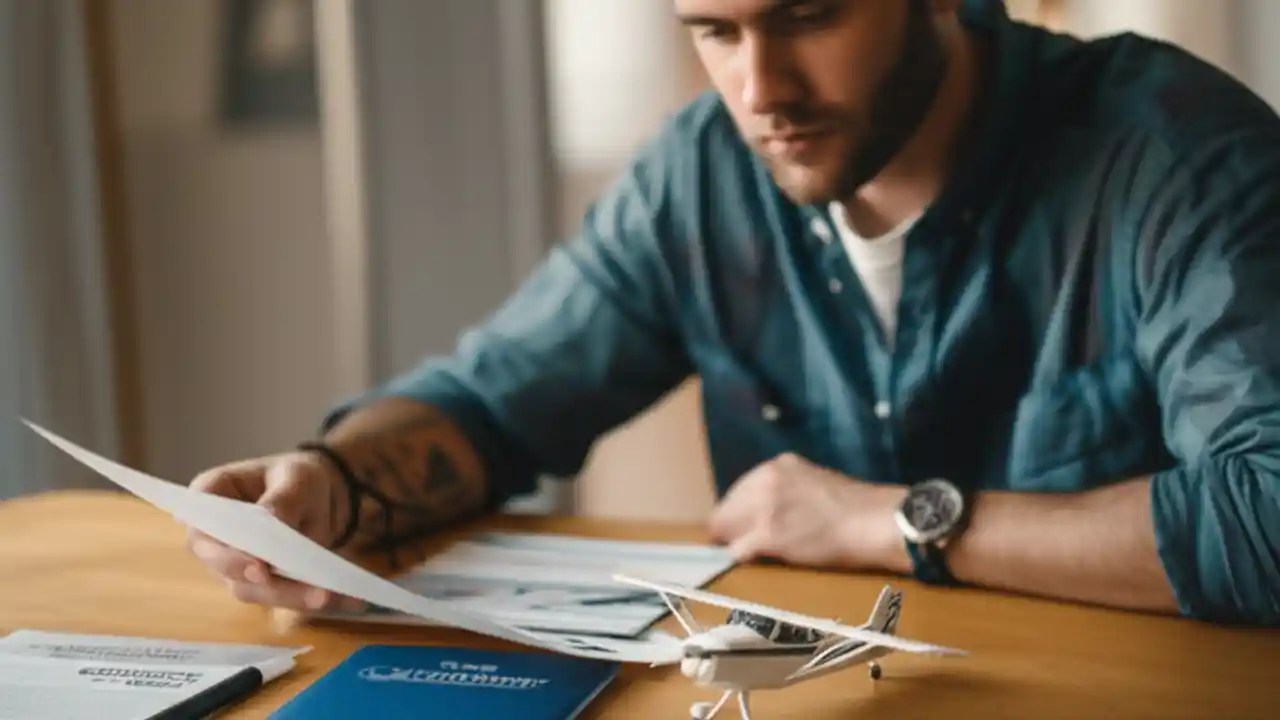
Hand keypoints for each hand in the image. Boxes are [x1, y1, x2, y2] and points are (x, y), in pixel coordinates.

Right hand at [186, 452, 365, 611]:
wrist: (321, 497)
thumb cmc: (299, 479)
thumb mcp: (297, 478)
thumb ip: (282, 500)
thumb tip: (270, 520)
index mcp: (210, 495)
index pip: (202, 527)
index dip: (222, 552)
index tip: (257, 567)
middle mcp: (212, 535)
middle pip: (222, 566)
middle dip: (259, 581)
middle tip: (288, 585)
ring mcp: (232, 562)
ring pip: (250, 589)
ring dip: (287, 595)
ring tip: (325, 595)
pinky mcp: (257, 582)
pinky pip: (276, 596)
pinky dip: (303, 598)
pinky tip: (335, 598)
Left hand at [708, 453, 907, 570]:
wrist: (872, 521)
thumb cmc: (853, 508)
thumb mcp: (812, 482)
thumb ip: (784, 490)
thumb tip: (765, 509)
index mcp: (777, 466)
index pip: (739, 490)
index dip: (737, 512)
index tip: (740, 527)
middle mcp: (766, 480)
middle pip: (727, 508)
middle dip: (731, 528)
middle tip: (740, 545)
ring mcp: (765, 506)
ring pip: (727, 529)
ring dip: (737, 543)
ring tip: (751, 554)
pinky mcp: (768, 534)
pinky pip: (739, 550)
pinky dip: (744, 558)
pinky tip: (756, 562)